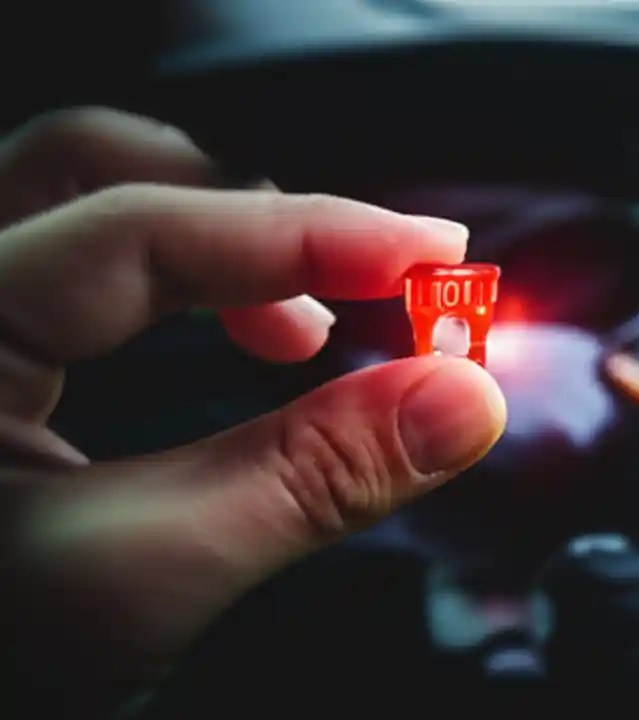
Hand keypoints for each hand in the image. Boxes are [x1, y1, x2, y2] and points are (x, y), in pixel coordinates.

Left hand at [0, 108, 506, 709]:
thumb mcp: (149, 575)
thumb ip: (309, 476)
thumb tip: (461, 399)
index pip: (141, 229)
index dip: (307, 233)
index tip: (434, 256)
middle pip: (99, 170)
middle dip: (254, 216)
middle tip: (377, 285)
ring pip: (89, 205)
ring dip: (222, 243)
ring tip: (311, 330)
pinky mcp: (0, 367)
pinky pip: (93, 266)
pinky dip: (190, 279)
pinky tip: (256, 340)